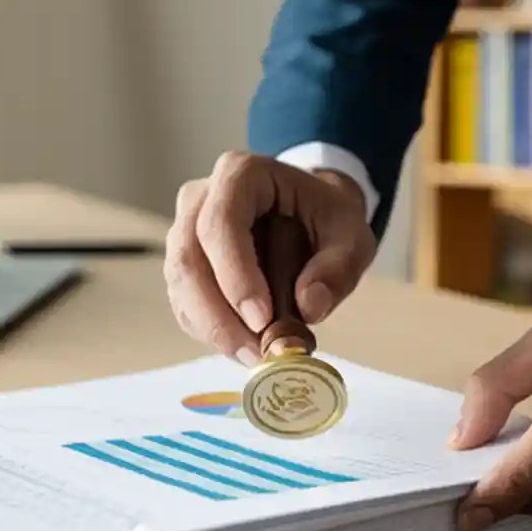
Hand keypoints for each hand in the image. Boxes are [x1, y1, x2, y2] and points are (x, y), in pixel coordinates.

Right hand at [164, 152, 375, 365]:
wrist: (309, 210)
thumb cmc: (326, 215)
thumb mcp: (351, 233)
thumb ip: (338, 267)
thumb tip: (309, 306)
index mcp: (240, 175)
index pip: (221, 224)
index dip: (235, 275)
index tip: (262, 319)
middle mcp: (200, 197)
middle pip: (188, 258)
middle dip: (219, 315)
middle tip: (256, 352)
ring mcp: (184, 230)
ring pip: (180, 285)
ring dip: (213, 329)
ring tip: (256, 355)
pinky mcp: (184, 264)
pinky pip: (184, 303)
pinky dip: (210, 332)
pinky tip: (243, 346)